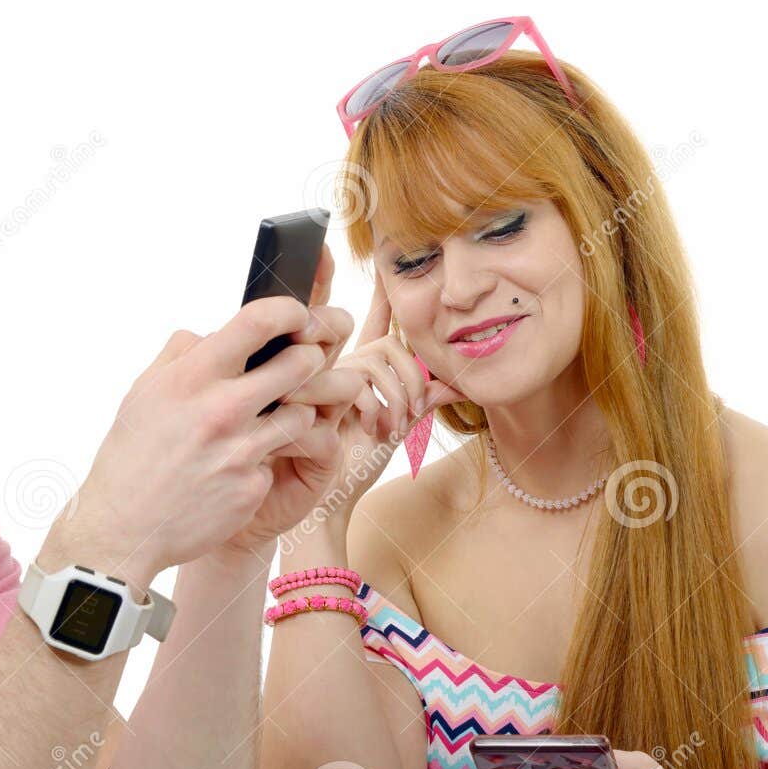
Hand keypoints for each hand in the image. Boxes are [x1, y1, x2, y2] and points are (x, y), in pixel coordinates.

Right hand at [61, 285, 352, 582]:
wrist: (123, 529)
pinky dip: (264, 459)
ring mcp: (242, 451)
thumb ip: (180, 355)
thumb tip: (211, 334)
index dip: (289, 310)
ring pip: (303, 414)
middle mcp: (223, 409)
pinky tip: (236, 468)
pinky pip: (277, 459)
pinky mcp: (253, 487)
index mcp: (192, 377)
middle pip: (301, 364)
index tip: (296, 314)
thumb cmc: (131, 456)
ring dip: (294, 412)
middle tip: (302, 363)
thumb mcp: (143, 392)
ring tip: (270, 419)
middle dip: (308, 358)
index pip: (259, 322)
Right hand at [306, 268, 463, 533]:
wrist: (314, 505)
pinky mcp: (308, 397)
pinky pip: (358, 385)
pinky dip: (375, 409)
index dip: (379, 293)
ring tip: (389, 427)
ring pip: (374, 361)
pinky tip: (370, 431)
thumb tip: (458, 381)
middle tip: (412, 410)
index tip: (389, 263)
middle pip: (384, 342)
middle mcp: (328, 367)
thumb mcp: (394, 428)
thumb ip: (421, 398)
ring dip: (395, 396)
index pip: (364, 321)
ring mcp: (316, 380)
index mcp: (348, 368)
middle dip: (409, 375)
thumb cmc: (348, 466)